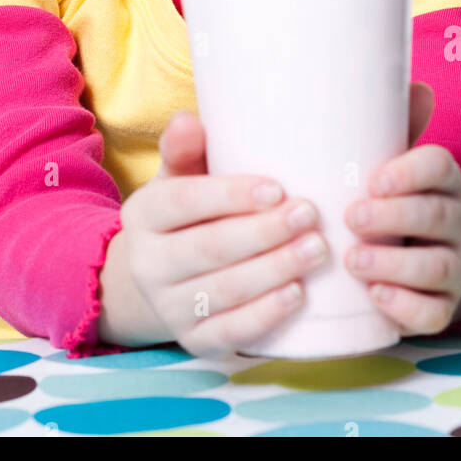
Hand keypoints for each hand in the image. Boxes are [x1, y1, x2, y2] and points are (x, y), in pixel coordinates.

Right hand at [120, 110, 332, 357]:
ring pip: (224, 290)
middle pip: (208, 248)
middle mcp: (148, 263)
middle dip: (264, 232)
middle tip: (310, 215)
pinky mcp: (192, 341)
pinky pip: (230, 332)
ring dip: (274, 270)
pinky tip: (298, 294)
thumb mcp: (178, 177)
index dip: (231, 196)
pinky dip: (265, 315)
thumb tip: (188, 119)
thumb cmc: (186, 213)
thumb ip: (185, 149)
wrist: (157, 277)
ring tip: (317, 249)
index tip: (277, 188)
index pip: (185, 202)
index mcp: (144, 214)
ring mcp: (168, 307)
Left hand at [343, 83, 460, 334]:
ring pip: (437, 267)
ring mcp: (455, 267)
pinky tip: (375, 296)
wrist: (412, 257)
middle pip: (436, 216)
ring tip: (353, 260)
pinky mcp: (442, 306)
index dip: (410, 172)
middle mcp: (457, 221)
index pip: (440, 167)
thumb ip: (394, 126)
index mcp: (443, 179)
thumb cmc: (390, 199)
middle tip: (353, 217)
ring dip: (394, 264)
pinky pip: (433, 313)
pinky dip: (404, 306)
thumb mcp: (390, 162)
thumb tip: (416, 85)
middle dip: (394, 217)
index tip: (374, 179)